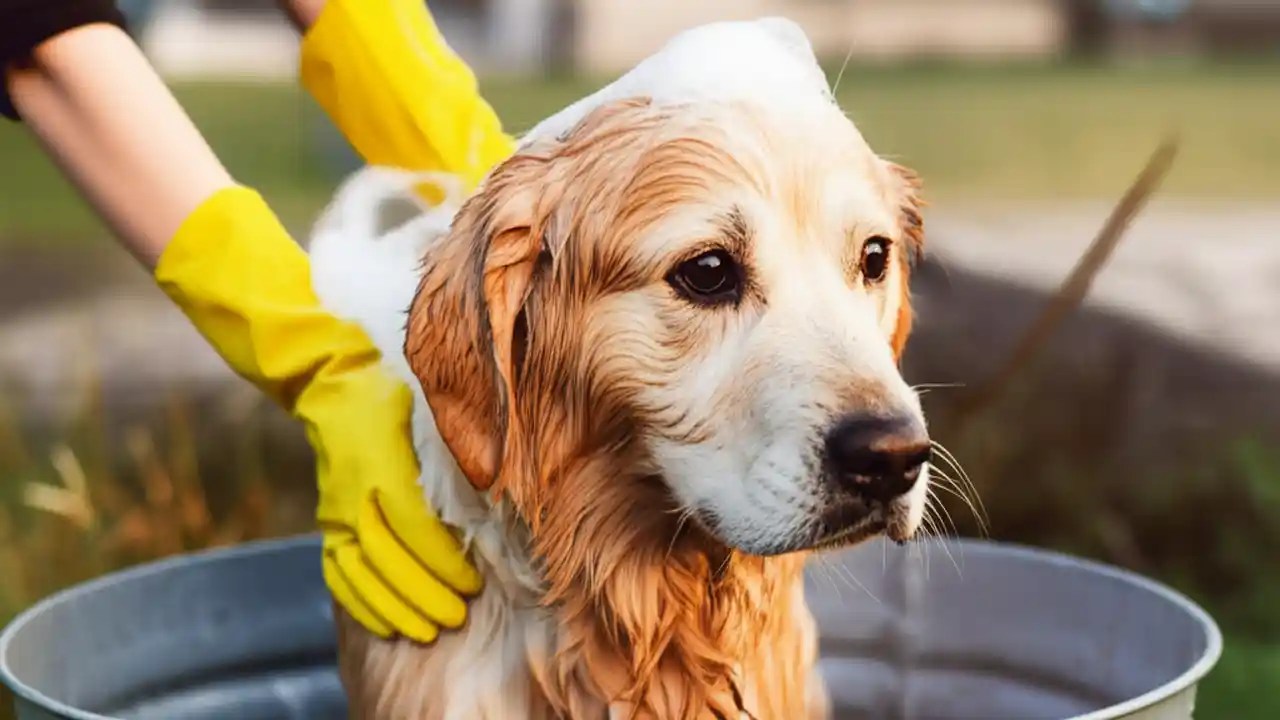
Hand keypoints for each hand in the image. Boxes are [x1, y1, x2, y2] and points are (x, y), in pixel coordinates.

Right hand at [311, 362, 483, 641]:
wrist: (332, 385)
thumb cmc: (394, 398)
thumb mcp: (432, 408)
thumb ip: (461, 442)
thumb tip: (495, 476)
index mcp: (383, 463)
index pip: (413, 524)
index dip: (442, 560)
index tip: (472, 582)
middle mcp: (354, 493)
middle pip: (387, 556)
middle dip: (424, 593)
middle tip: (458, 616)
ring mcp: (336, 511)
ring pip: (361, 572)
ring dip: (395, 607)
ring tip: (428, 630)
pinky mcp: (327, 522)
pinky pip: (338, 573)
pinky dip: (361, 604)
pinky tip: (386, 626)